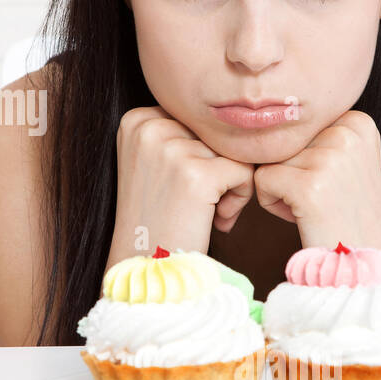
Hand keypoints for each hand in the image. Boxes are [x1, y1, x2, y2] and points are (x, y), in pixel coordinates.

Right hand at [106, 106, 255, 275]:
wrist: (147, 268)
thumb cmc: (158, 218)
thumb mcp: (153, 162)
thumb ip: (181, 132)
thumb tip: (235, 110)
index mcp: (136, 119)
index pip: (196, 118)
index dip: (201, 152)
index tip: (186, 184)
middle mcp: (148, 126)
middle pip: (214, 131)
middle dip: (218, 166)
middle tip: (202, 203)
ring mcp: (170, 149)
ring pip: (232, 149)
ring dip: (231, 183)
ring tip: (208, 211)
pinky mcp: (195, 174)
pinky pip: (244, 171)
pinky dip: (240, 197)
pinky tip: (217, 219)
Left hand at [252, 110, 380, 264]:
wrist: (364, 264)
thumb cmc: (344, 214)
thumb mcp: (343, 161)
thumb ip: (314, 134)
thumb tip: (260, 113)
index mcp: (358, 121)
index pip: (297, 127)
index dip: (303, 159)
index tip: (331, 184)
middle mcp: (347, 132)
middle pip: (282, 142)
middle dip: (290, 173)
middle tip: (322, 199)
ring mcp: (330, 157)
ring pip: (269, 161)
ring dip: (282, 189)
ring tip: (315, 208)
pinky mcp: (309, 185)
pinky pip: (261, 182)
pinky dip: (273, 204)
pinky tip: (304, 216)